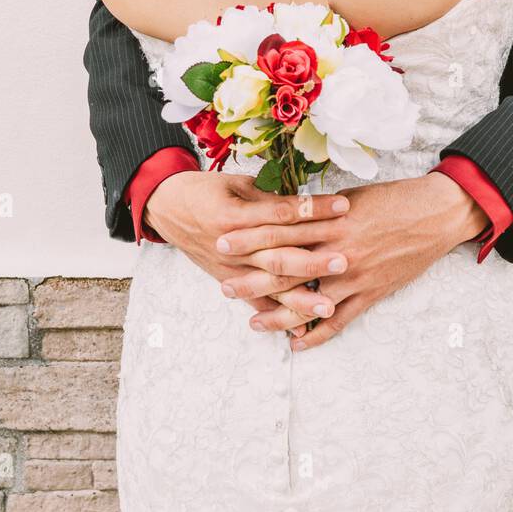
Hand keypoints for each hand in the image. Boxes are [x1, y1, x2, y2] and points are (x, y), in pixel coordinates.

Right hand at [144, 171, 351, 334]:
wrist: (167, 207)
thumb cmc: (205, 190)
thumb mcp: (236, 184)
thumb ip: (269, 196)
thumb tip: (307, 201)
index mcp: (235, 215)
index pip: (282, 213)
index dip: (313, 209)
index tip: (344, 206)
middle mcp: (233, 246)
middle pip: (278, 255)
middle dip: (312, 260)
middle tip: (344, 260)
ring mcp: (230, 268)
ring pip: (269, 285)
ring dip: (299, 298)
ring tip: (329, 306)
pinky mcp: (228, 280)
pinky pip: (255, 302)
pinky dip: (277, 316)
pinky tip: (301, 328)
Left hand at [215, 172, 487, 346]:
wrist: (436, 213)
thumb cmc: (394, 198)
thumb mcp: (351, 197)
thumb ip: (319, 211)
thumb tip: (288, 214)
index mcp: (330, 221)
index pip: (279, 231)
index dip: (249, 237)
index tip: (222, 240)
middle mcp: (338, 250)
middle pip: (285, 269)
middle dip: (252, 280)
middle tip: (224, 288)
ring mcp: (355, 276)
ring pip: (308, 302)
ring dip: (278, 315)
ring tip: (253, 323)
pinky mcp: (372, 293)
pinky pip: (340, 320)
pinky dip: (317, 335)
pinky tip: (297, 344)